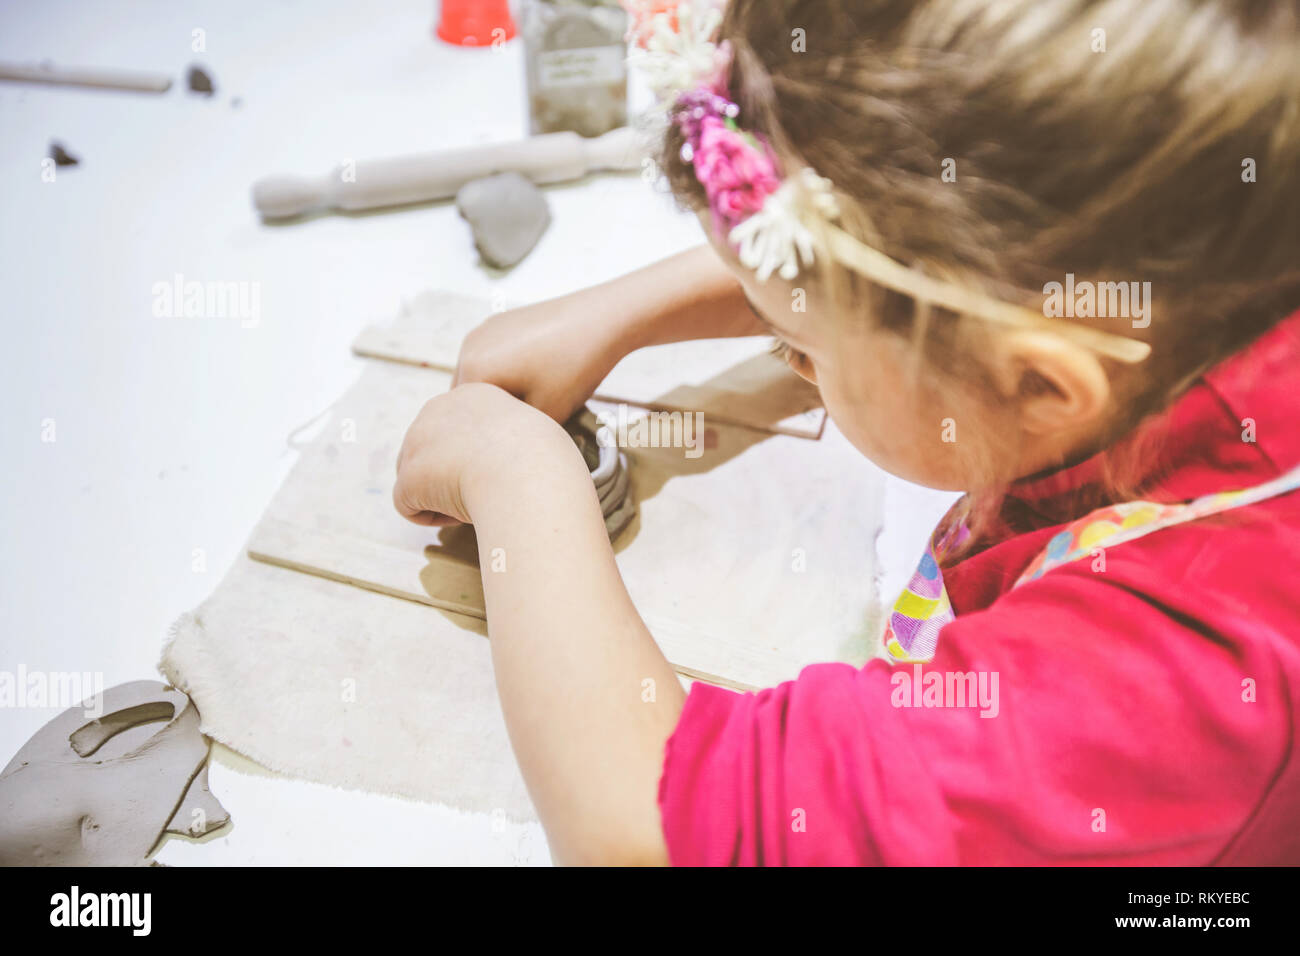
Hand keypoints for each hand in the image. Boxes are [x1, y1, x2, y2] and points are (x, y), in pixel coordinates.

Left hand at [392, 383, 568, 526]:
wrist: (531, 474)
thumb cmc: (546, 460)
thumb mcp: (536, 433)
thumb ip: (511, 438)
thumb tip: (504, 460)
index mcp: (471, 395)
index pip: (458, 430)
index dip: (477, 457)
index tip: (502, 472)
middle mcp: (436, 409)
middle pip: (431, 451)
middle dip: (451, 476)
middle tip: (490, 490)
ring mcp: (416, 440)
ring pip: (419, 478)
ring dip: (443, 495)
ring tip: (480, 500)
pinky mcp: (408, 475)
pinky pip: (409, 506)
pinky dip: (433, 517)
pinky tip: (463, 514)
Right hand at [452, 298, 624, 424]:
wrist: (602, 319)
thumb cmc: (575, 370)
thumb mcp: (544, 416)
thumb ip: (512, 434)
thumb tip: (498, 444)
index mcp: (472, 371)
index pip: (465, 421)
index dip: (491, 437)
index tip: (518, 441)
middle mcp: (468, 347)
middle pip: (469, 399)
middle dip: (491, 414)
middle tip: (525, 425)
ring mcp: (483, 330)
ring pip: (480, 378)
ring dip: (498, 394)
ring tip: (534, 398)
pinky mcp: (500, 322)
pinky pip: (492, 358)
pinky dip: (505, 373)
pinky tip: (537, 376)